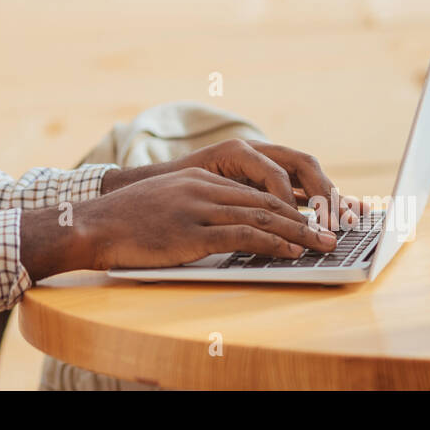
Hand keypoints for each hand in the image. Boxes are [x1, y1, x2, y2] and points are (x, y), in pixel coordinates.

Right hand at [105, 137, 368, 230]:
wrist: (93, 224)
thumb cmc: (127, 221)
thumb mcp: (168, 202)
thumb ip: (198, 206)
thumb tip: (229, 224)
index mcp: (201, 178)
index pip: (258, 189)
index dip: (291, 204)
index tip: (317, 216)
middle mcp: (205, 187)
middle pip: (268, 200)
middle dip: (307, 215)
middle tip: (335, 229)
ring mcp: (198, 207)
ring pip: (262, 216)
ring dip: (300, 232)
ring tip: (325, 244)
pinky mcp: (192, 231)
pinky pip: (241, 235)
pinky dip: (273, 243)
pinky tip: (292, 251)